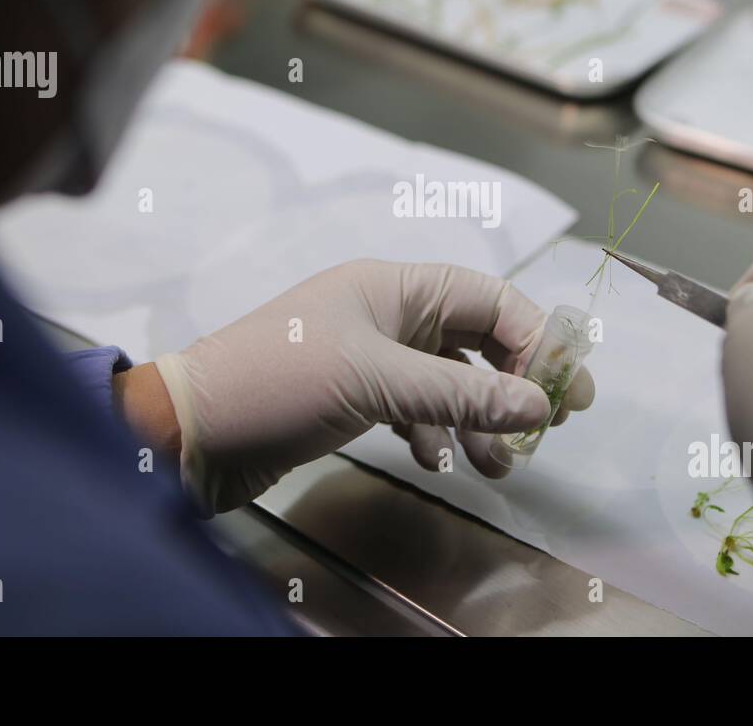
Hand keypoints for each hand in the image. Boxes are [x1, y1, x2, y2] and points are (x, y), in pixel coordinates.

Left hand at [128, 260, 593, 512]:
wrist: (190, 432)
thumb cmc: (280, 382)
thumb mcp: (376, 382)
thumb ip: (461, 393)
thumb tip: (539, 404)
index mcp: (393, 287)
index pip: (487, 298)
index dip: (532, 338)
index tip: (562, 387)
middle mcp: (387, 314)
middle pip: (474, 339)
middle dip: (512, 382)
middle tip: (550, 426)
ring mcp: (369, 356)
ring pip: (447, 380)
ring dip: (478, 418)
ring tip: (498, 465)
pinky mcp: (352, 397)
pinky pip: (415, 407)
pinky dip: (434, 431)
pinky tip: (436, 458)